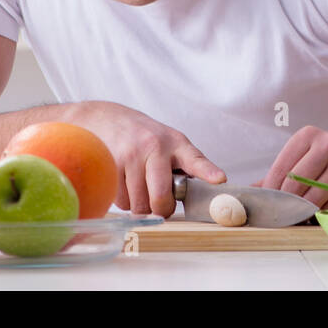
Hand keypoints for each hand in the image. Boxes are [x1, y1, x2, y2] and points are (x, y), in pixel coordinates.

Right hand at [65, 100, 224, 217]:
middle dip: (162, 209)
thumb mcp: (170, 143)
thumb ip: (185, 166)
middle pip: (161, 197)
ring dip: (141, 206)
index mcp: (176, 143)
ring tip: (141, 189)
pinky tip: (126, 186)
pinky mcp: (111, 165)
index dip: (208, 171)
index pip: (196, 159)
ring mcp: (131, 155)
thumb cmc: (145, 137)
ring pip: (139, 204)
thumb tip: (202, 194)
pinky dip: (125, 202)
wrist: (107, 118)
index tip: (219, 179)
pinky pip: (122, 202)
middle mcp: (155, 147)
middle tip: (162, 206)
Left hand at [252, 125, 327, 209]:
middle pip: (296, 182)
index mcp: (307, 135)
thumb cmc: (322, 166)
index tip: (268, 205)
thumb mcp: (299, 161)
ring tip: (299, 216)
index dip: (271, 191)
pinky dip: (323, 214)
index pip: (281, 169)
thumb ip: (275, 176)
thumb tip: (249, 192)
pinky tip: (319, 214)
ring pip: (314, 196)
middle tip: (283, 214)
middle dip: (286, 203)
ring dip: (304, 211)